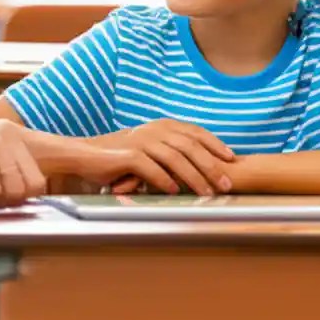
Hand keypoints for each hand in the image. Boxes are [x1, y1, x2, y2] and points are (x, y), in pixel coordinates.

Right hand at [102, 119, 235, 195]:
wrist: (87, 156)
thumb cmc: (120, 156)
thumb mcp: (149, 149)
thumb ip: (171, 152)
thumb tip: (199, 167)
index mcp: (162, 126)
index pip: (195, 133)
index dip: (215, 144)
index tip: (231, 158)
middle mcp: (154, 130)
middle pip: (190, 146)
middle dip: (211, 165)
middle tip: (225, 183)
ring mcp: (142, 141)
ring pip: (175, 158)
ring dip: (193, 177)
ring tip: (206, 193)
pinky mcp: (128, 155)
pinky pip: (151, 168)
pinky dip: (165, 180)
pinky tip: (174, 191)